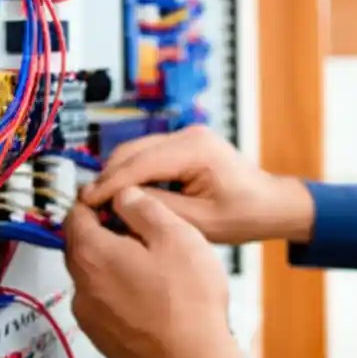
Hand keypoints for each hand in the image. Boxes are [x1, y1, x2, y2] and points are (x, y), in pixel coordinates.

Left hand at [64, 186, 240, 357]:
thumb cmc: (188, 303)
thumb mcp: (176, 235)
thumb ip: (143, 207)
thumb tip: (123, 195)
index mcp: (92, 255)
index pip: (77, 212)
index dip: (101, 199)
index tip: (122, 199)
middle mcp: (81, 286)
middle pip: (82, 243)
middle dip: (108, 231)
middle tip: (145, 230)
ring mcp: (89, 316)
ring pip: (95, 274)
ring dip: (116, 262)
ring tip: (156, 264)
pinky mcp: (103, 337)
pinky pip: (105, 301)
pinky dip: (122, 291)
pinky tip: (154, 294)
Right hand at [78, 124, 314, 243]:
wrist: (270, 205)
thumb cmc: (245, 214)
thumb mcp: (199, 221)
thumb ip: (158, 208)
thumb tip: (119, 202)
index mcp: (196, 149)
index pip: (139, 163)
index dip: (109, 184)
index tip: (86, 203)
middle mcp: (189, 136)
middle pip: (132, 152)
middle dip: (108, 179)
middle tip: (88, 207)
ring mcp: (187, 137)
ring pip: (136, 152)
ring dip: (118, 177)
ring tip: (103, 206)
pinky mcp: (184, 145)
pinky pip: (149, 156)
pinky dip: (134, 175)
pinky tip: (126, 197)